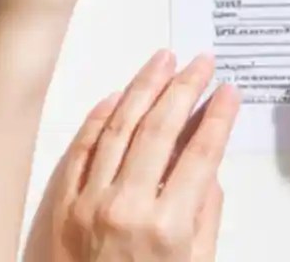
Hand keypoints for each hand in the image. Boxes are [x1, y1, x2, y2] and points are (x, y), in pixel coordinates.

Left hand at [27, 51, 240, 261]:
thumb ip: (205, 218)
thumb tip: (207, 172)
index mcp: (167, 228)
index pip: (200, 154)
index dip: (218, 117)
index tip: (229, 93)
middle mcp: (125, 209)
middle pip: (161, 129)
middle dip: (184, 88)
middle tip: (201, 63)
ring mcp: (88, 204)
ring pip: (118, 128)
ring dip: (143, 88)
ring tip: (162, 62)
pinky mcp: (61, 207)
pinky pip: (80, 148)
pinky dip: (99, 117)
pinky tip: (117, 96)